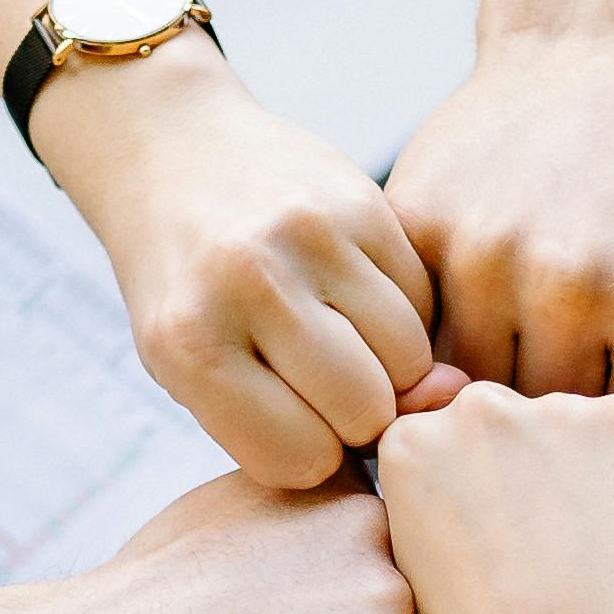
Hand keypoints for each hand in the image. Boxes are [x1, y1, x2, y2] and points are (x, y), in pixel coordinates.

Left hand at [34, 47, 437, 484]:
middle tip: (325, 387)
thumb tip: (441, 399)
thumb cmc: (186, 287)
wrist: (172, 153)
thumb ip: (289, 419)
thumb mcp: (192, 368)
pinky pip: (422, 300)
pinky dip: (401, 317)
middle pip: (363, 411)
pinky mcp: (363, 199)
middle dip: (356, 418)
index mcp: (189, 345)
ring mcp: (310, 236)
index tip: (293, 427)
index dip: (309, 458)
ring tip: (344, 343)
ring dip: (389, 369)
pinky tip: (357, 300)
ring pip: (408, 359)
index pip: (299, 460)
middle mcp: (249, 285)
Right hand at [383, 28, 613, 414]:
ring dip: (480, 397)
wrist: (590, 55)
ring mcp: (487, 253)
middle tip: (545, 447)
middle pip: (545, 433)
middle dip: (549, 442)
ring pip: (465, 392)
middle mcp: (576, 282)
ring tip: (499, 400)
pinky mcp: (420, 225)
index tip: (611, 457)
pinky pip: (410, 330)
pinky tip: (451, 339)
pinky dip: (425, 343)